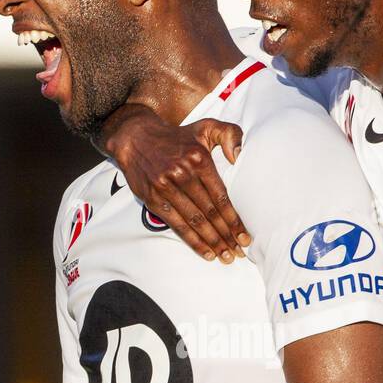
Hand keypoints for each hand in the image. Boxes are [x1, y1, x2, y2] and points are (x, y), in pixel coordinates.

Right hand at [104, 105, 248, 261]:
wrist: (136, 138)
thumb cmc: (177, 137)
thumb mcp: (206, 126)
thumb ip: (230, 134)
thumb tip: (238, 157)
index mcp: (199, 159)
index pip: (220, 197)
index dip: (234, 220)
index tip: (245, 237)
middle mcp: (182, 174)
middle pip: (209, 213)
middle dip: (226, 236)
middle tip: (239, 253)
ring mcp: (166, 188)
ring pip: (194, 221)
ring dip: (212, 242)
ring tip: (226, 256)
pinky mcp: (153, 199)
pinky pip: (176, 224)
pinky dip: (192, 240)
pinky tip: (205, 252)